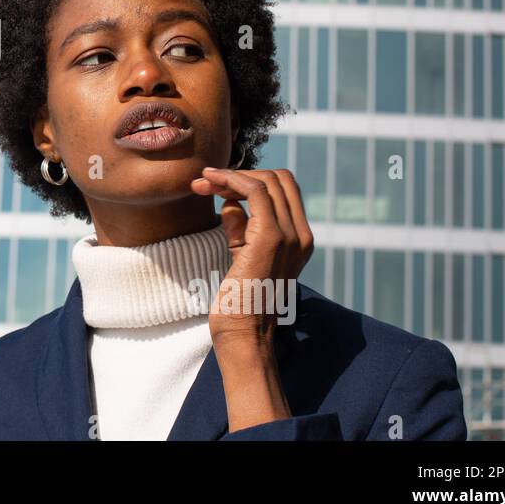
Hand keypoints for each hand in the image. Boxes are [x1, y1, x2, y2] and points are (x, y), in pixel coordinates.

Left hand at [189, 166, 313, 343]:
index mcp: (300, 238)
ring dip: (231, 175)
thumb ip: (241, 227)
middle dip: (240, 173)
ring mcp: (291, 235)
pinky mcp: (272, 238)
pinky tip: (211, 183)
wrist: (243, 331)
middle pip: (280, 178)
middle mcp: (302, 234)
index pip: (285, 189)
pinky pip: (256, 190)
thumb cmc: (239, 298)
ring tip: (202, 183)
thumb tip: (230, 202)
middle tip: (205, 181)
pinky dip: (232, 179)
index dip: (252, 178)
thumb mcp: (243, 254)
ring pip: (268, 179)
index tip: (217, 184)